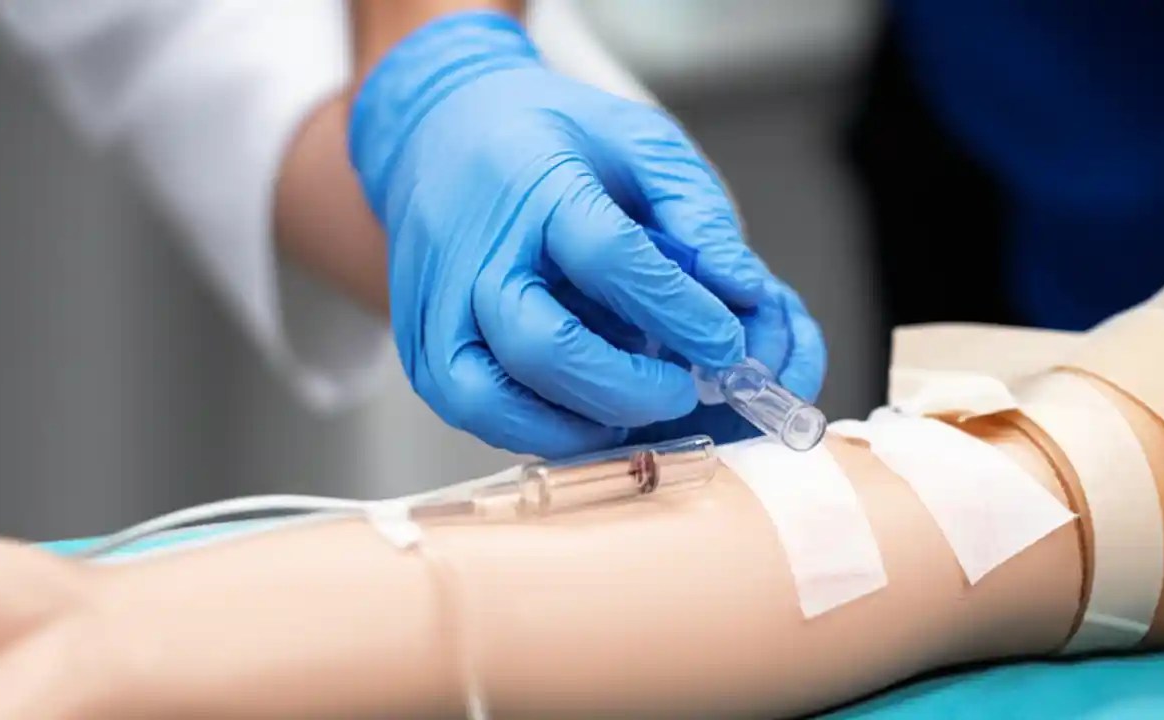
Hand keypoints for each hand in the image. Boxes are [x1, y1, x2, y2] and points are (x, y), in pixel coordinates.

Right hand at [350, 11, 825, 456]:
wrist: (439, 132)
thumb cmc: (546, 139)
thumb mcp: (635, 140)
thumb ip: (695, 211)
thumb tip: (746, 291)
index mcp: (533, 186)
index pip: (608, 258)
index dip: (676, 310)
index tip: (728, 343)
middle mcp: (472, 252)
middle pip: (541, 346)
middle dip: (625, 388)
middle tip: (681, 392)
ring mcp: (434, 305)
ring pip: (488, 398)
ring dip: (573, 426)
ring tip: (631, 414)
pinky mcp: (418, 343)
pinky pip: (469, 409)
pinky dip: (531, 428)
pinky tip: (581, 414)